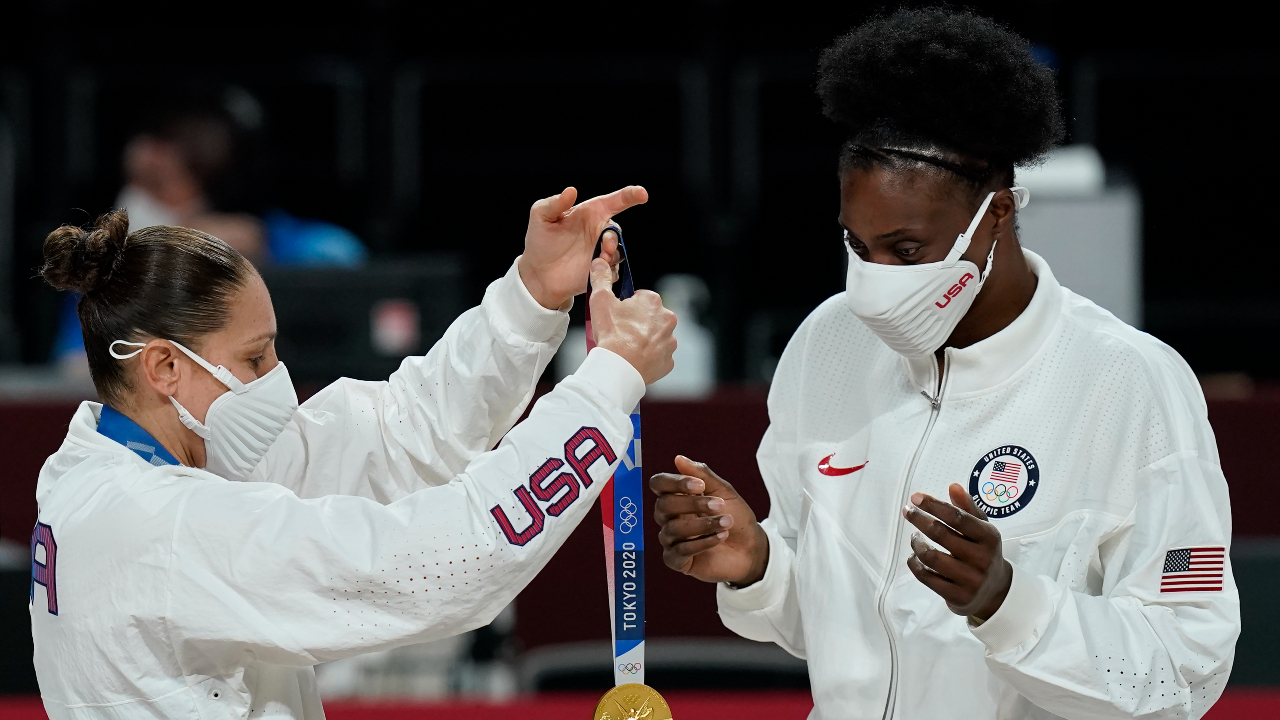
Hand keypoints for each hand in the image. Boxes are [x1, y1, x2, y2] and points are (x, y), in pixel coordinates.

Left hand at [518, 185, 647, 309]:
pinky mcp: (601, 270)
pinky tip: (595, 271)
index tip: (642, 194)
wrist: (538, 273)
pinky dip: (608, 270)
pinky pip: (614, 270)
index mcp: (590, 213)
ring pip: (619, 251)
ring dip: (612, 254)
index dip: (630, 196)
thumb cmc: (540, 241)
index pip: (615, 201)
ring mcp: (601, 251)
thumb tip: (571, 191)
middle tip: (605, 245)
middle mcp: (599, 231)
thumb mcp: (541, 216)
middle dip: (613, 237)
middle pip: (617, 230)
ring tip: (599, 260)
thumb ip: (555, 203)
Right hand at [588, 259, 675, 384]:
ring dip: (646, 340)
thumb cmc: (611, 334)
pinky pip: (659, 356)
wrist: (619, 367)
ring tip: (628, 348)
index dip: (627, 307)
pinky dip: (649, 358)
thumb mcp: (601, 300)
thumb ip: (601, 279)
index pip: (640, 298)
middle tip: (622, 333)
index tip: (618, 317)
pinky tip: (636, 359)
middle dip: (639, 323)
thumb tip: (599, 262)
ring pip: (657, 337)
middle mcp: (667, 319)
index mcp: (653, 301)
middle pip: (651, 317)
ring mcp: (670, 341)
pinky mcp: (668, 361)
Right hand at [650, 456, 768, 585]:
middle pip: (663, 505)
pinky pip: (679, 551)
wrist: (752, 548)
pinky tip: (720, 538)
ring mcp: (671, 540)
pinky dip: (702, 543)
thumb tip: (679, 458)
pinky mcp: (678, 561)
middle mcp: (669, 517)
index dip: (674, 483)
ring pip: (673, 529)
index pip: (659, 484)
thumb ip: (703, 475)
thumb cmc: (736, 516)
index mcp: (677, 497)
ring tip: (726, 522)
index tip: (700, 485)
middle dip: (692, 504)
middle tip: (720, 505)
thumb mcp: (724, 492)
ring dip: (702, 524)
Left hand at [902, 482, 1011, 619]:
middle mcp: (982, 559)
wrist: (995, 592)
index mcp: (989, 537)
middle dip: (920, 519)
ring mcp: (970, 580)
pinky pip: (927, 577)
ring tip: (915, 537)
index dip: (934, 506)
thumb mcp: (982, 529)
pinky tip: (914, 556)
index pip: (958, 518)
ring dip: (916, 543)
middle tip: (908, 511)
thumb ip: (967, 508)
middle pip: (941, 535)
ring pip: (930, 557)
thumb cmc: (983, 553)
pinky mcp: (958, 596)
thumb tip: (953, 486)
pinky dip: (915, 564)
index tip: (916, 498)